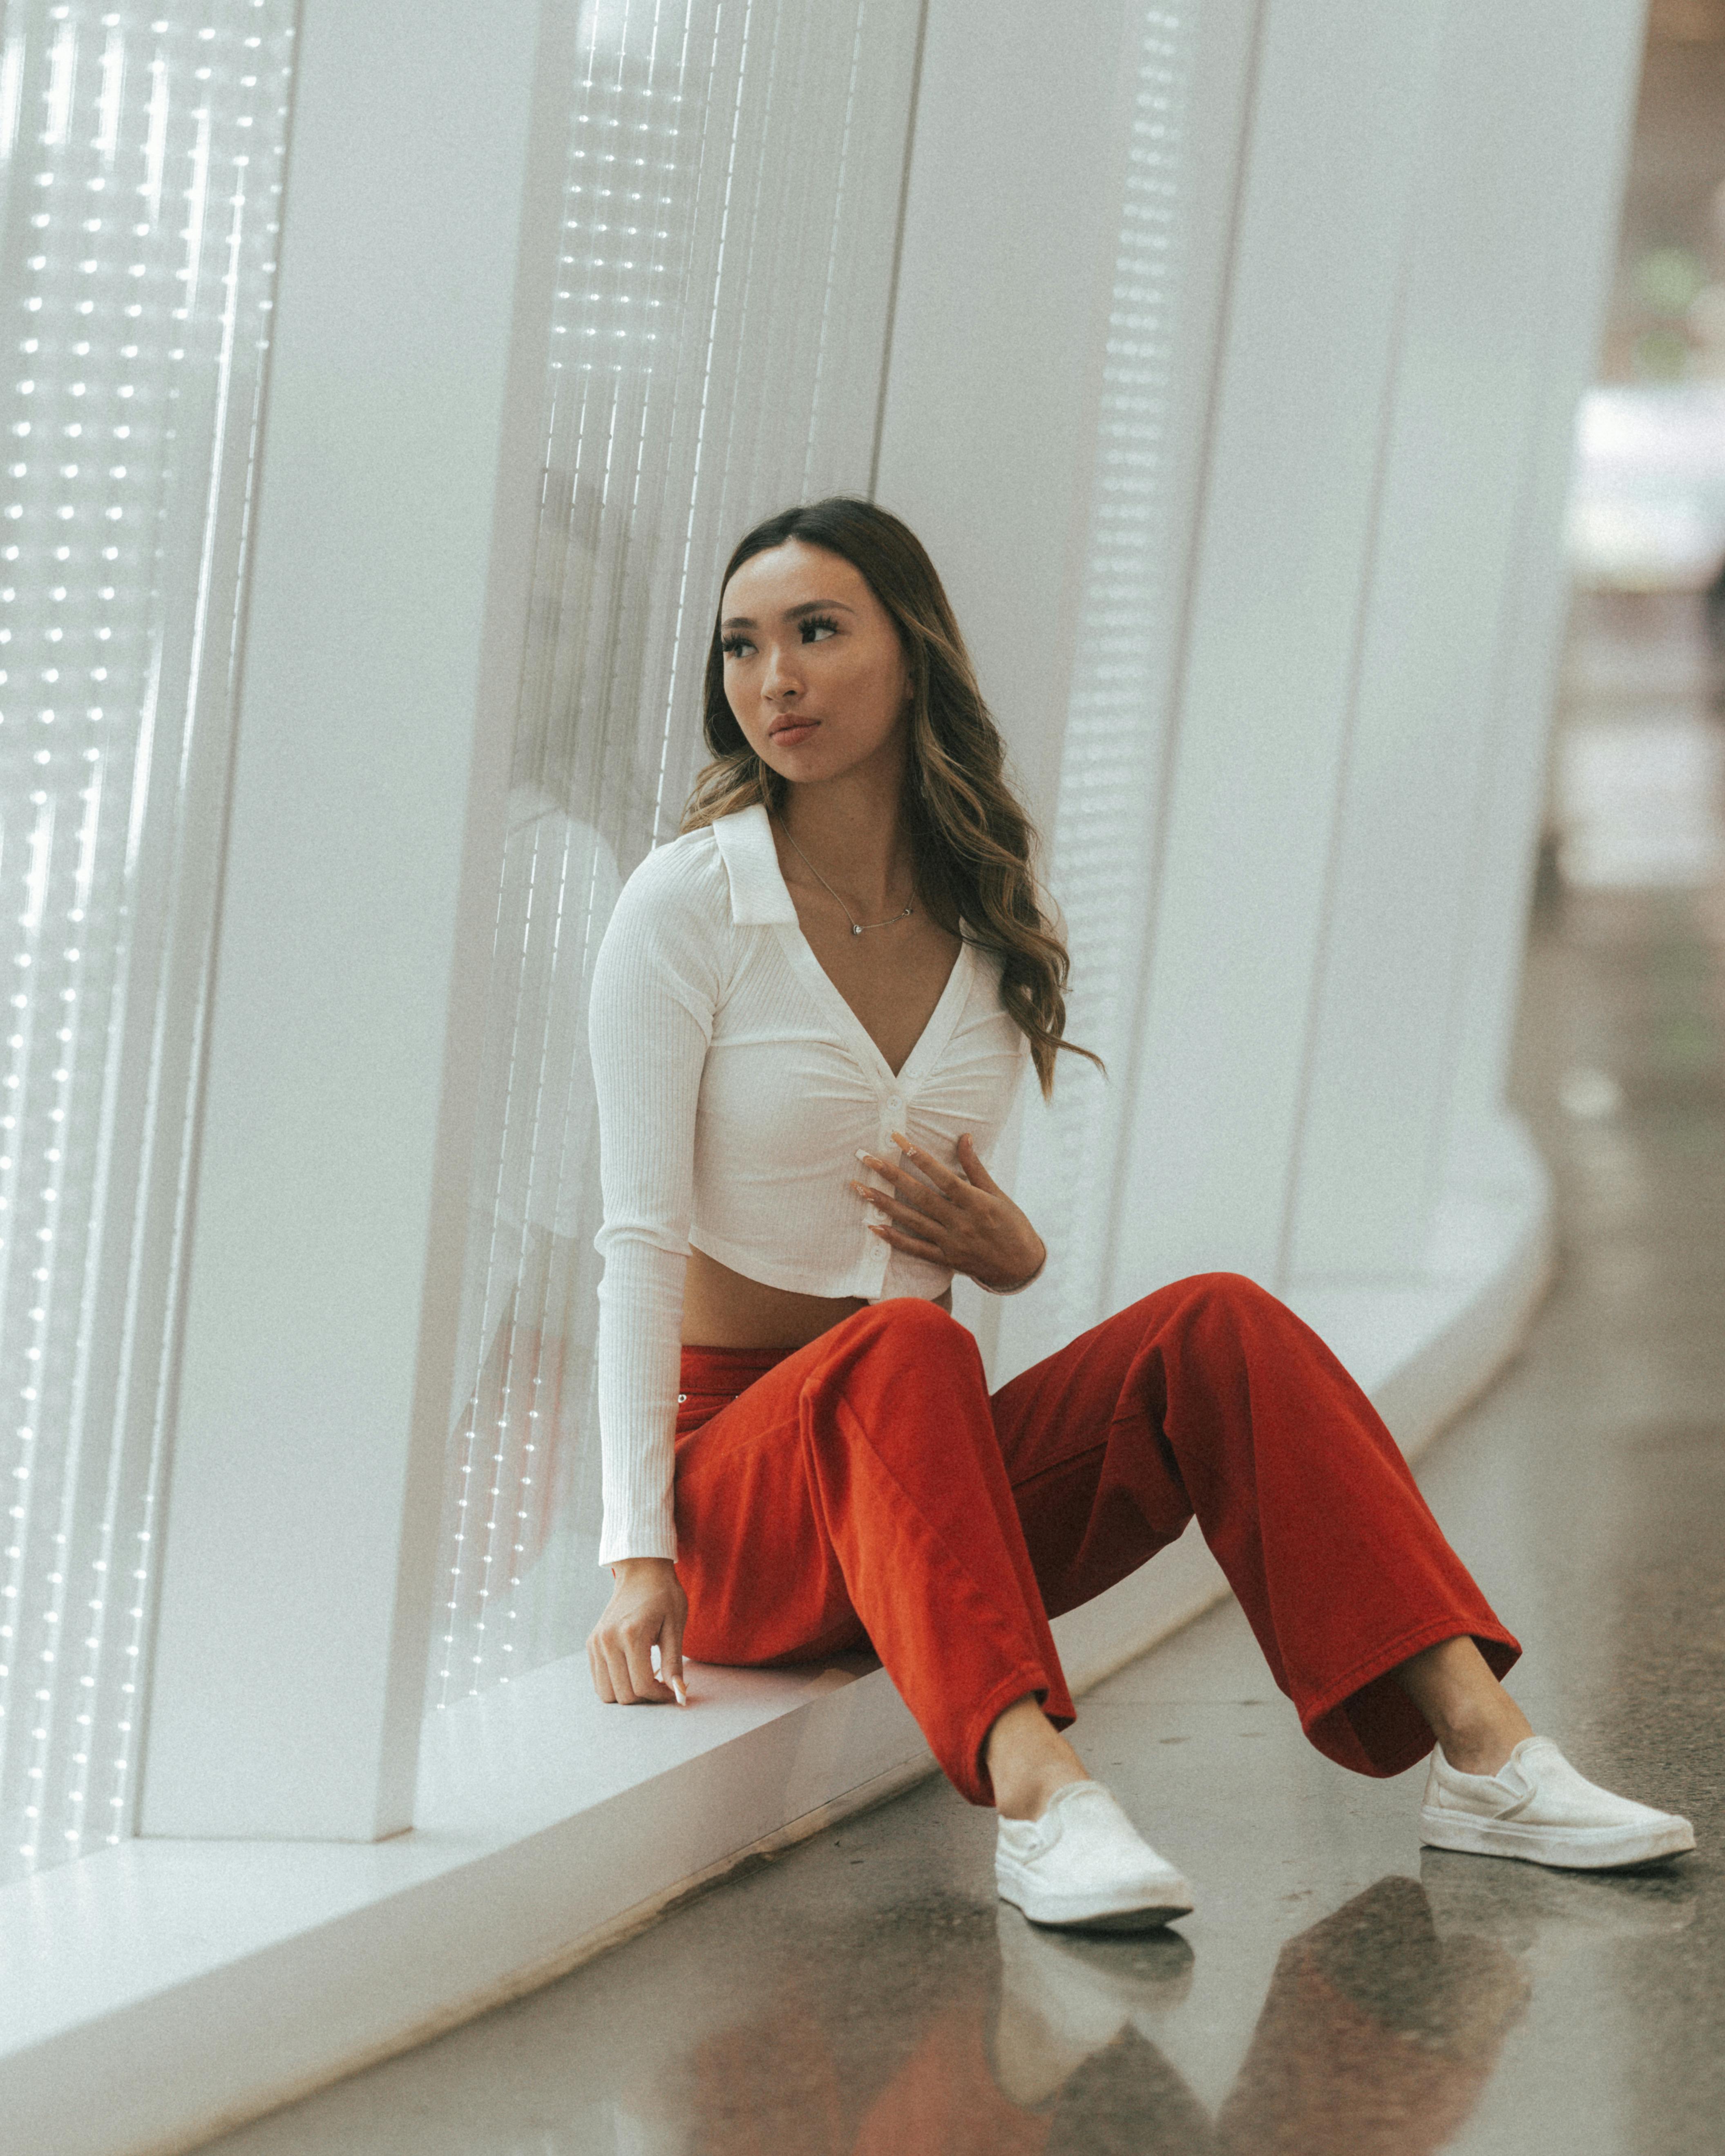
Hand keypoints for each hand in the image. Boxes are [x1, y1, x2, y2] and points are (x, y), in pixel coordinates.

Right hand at [587, 1557, 688, 1705]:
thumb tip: (678, 1693)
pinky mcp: (592, 1644)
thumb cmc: (664, 1596)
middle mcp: (608, 1640)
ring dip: (629, 1694)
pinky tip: (633, 1672)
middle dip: (646, 1698)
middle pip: (624, 1694)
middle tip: (662, 1686)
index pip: (642, 1685)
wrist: (642, 1572)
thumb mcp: (675, 1626)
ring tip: (647, 1680)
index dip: (660, 1696)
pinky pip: (599, 1681)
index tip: (674, 1691)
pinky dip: (616, 1685)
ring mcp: (597, 1642)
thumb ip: (673, 1663)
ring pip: (607, 1693)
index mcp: (631, 1634)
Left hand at [851, 1131, 1045, 1291]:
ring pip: (911, 1220)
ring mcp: (951, 1242)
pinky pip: (915, 1248)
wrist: (1021, 1267)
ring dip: (883, 1203)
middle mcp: (960, 1222)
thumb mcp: (998, 1194)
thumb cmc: (1013, 1225)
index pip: (942, 1176)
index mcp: (976, 1203)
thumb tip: (964, 1137)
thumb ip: (976, 1167)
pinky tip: (873, 1227)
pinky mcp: (945, 1259)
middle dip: (890, 1175)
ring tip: (859, 1188)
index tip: (897, 1139)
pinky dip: (893, 1239)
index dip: (920, 1157)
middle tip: (865, 1158)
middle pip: (919, 1195)